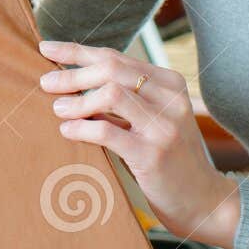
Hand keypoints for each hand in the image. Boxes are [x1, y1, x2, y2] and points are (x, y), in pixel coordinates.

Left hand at [39, 39, 239, 248]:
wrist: (203, 200)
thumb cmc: (168, 156)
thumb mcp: (150, 119)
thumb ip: (122, 98)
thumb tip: (70, 80)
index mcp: (169, 82)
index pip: (115, 57)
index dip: (77, 51)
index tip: (47, 48)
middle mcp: (170, 98)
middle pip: (111, 70)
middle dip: (73, 74)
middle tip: (46, 83)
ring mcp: (164, 125)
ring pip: (111, 93)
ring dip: (77, 101)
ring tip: (59, 110)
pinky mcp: (153, 154)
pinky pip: (108, 132)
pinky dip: (82, 128)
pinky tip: (67, 131)